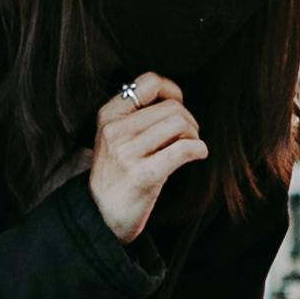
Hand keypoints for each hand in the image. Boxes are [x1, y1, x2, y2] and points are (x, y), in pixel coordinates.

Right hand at [84, 70, 207, 242]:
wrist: (100, 216)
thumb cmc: (116, 175)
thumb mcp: (113, 137)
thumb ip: (135, 116)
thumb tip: (175, 98)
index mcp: (108, 116)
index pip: (148, 82)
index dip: (172, 90)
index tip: (179, 105)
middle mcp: (115, 131)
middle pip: (172, 107)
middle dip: (189, 120)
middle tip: (188, 136)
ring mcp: (127, 153)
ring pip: (180, 124)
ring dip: (194, 135)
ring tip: (190, 147)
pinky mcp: (144, 175)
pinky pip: (184, 150)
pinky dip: (199, 150)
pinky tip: (198, 155)